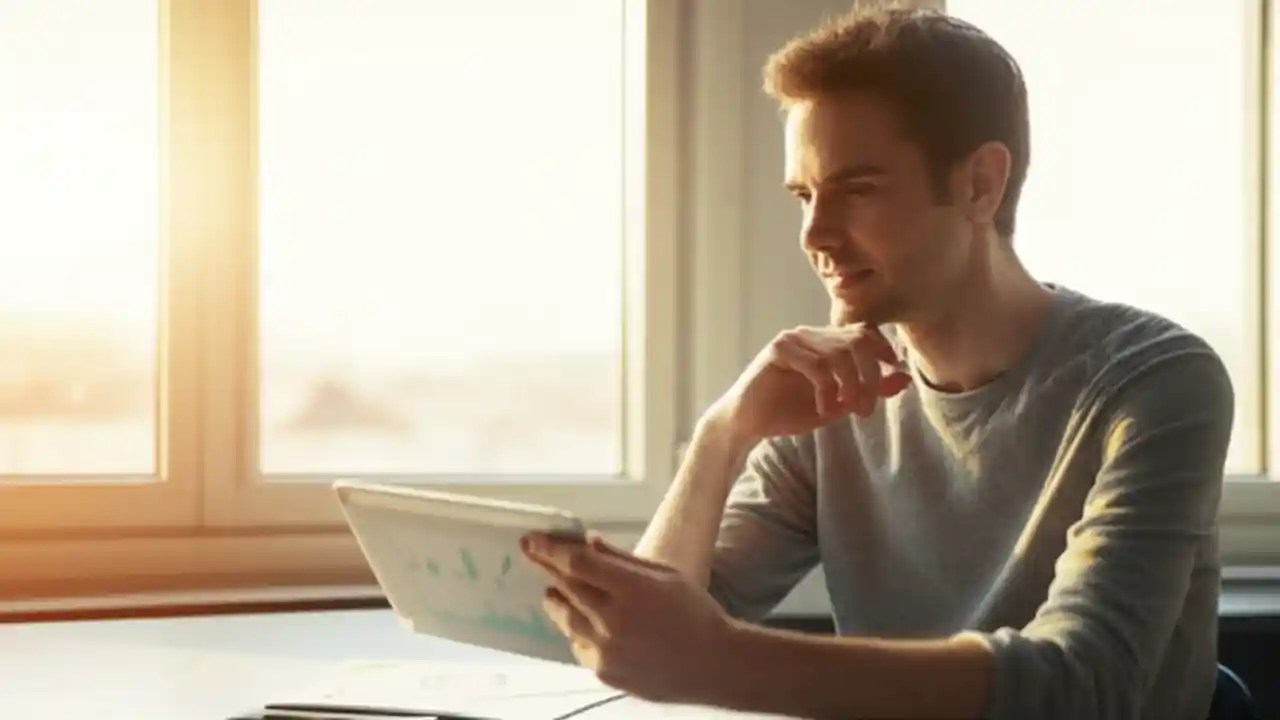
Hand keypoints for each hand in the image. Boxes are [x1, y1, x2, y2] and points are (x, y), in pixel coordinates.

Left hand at [520, 532, 736, 704]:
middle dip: (548, 569)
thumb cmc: (694, 613)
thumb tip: (589, 541)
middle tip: (535, 557)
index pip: (578, 563)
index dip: (550, 549)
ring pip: (565, 619)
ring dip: (558, 601)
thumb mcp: (664, 575)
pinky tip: (583, 623)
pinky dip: (576, 630)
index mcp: (632, 589)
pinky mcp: (604, 672)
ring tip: (555, 591)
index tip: (531, 540)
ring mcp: (606, 650)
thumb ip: (622, 559)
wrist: (714, 666)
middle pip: (566, 588)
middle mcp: (613, 620)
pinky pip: (578, 645)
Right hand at [708, 324, 910, 442]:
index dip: (884, 351)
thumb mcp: (839, 404)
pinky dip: (827, 390)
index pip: (865, 332)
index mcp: (825, 341)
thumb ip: (869, 389)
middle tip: (866, 409)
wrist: (748, 423)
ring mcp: (794, 339)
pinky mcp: (778, 349)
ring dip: (850, 387)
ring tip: (846, 412)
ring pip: (839, 354)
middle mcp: (811, 334)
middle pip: (857, 341)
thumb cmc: (789, 411)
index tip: (894, 374)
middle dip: (869, 376)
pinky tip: (823, 409)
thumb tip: (905, 378)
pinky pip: (816, 365)